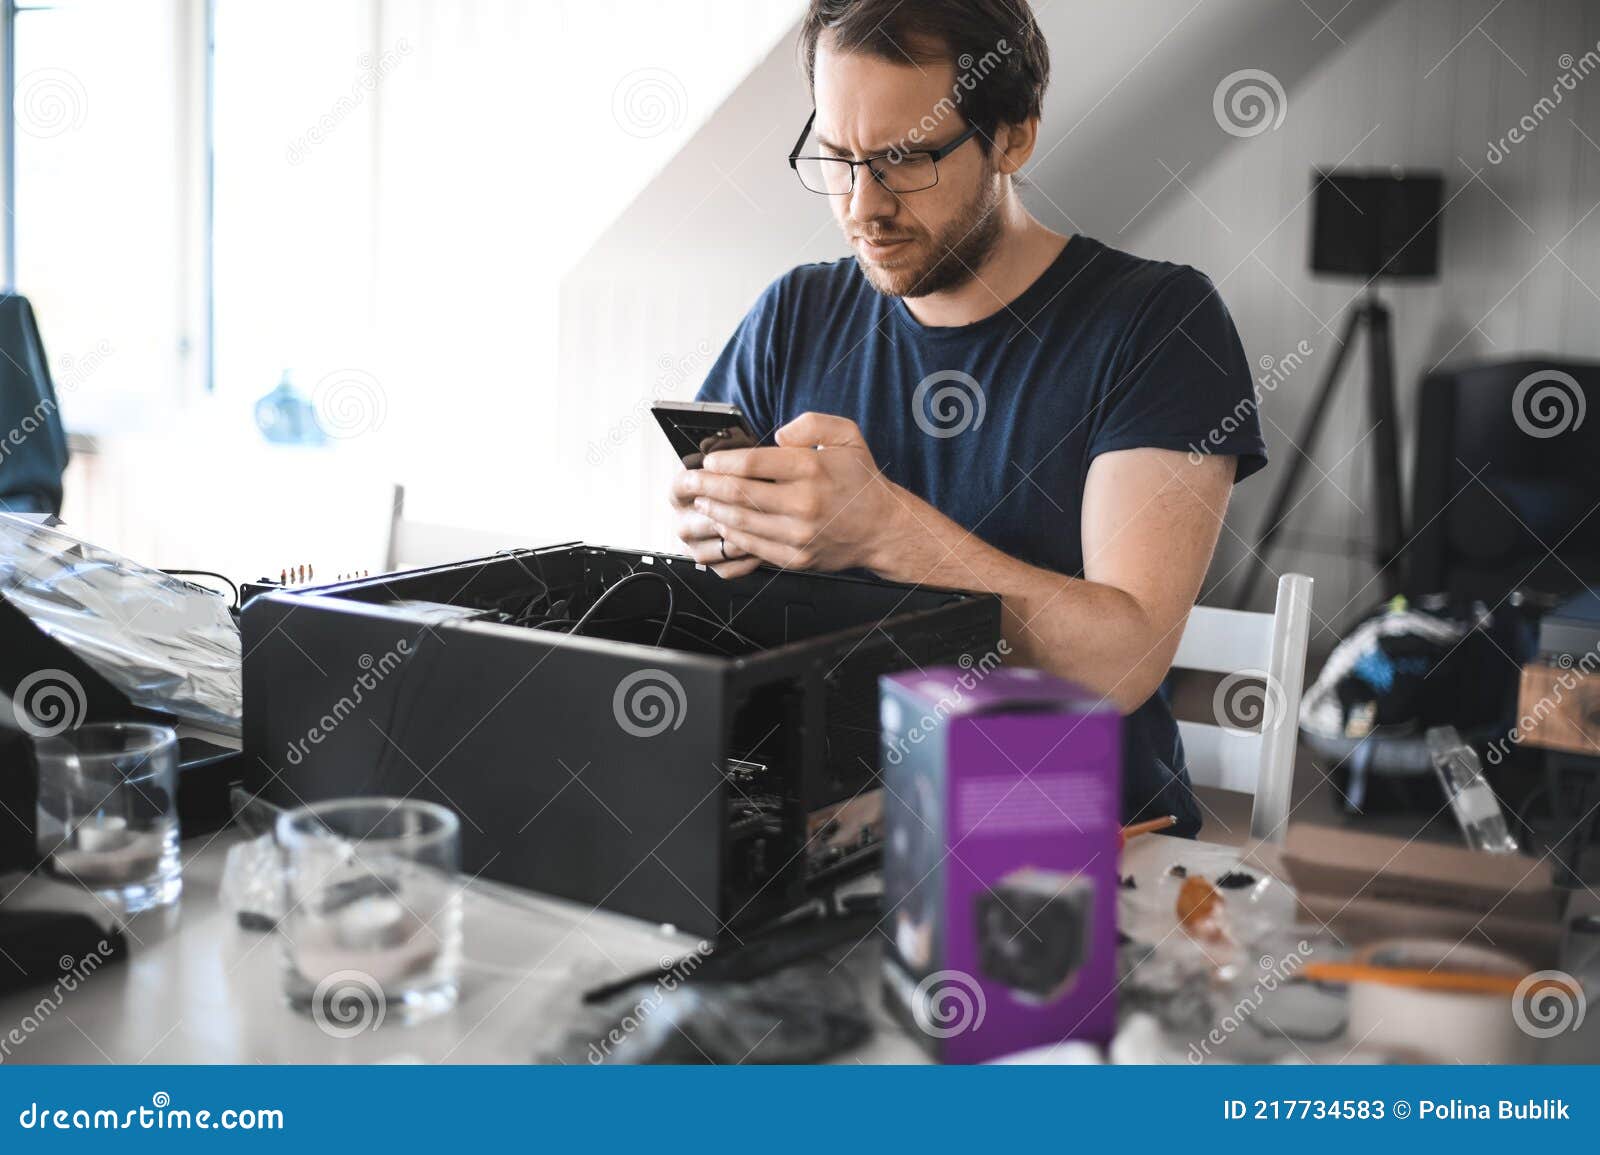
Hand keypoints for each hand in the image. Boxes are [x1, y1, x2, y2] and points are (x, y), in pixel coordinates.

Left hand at [679, 412, 910, 572]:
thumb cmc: (861, 482)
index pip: (753, 464)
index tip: (709, 460)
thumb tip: (778, 435)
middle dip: (707, 487)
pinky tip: (722, 524)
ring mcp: (799, 535)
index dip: (723, 461)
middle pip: (740, 494)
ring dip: (714, 511)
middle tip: (689, 481)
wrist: (882, 528)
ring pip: (741, 522)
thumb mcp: (846, 436)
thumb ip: (811, 424)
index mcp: (812, 470)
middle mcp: (804, 503)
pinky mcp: (796, 558)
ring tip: (700, 501)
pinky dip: (731, 534)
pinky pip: (753, 547)